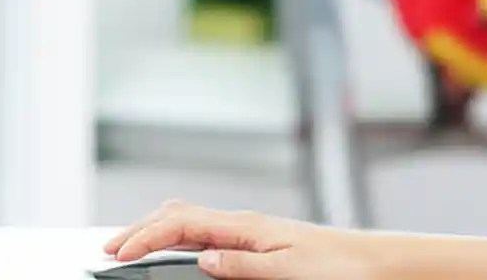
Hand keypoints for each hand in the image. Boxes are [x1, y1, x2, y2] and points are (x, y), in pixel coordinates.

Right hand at [104, 201, 376, 279]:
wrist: (375, 263)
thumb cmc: (339, 268)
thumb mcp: (288, 272)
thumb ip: (241, 265)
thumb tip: (201, 259)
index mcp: (243, 226)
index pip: (178, 224)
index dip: (144, 237)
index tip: (118, 252)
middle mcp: (241, 223)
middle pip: (174, 215)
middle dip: (139, 229)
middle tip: (110, 248)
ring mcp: (247, 229)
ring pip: (187, 219)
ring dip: (155, 229)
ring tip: (132, 244)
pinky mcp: (255, 240)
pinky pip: (203, 229)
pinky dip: (176, 233)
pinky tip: (174, 246)